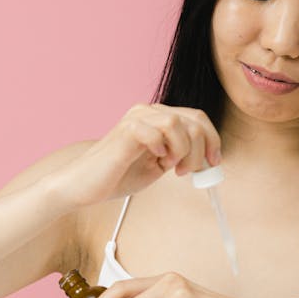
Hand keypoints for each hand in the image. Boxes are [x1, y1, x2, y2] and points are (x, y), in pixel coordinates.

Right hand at [47, 103, 222, 208]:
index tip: (214, 163)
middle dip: (201, 149)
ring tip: (172, 168)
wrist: (84, 185)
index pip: (197, 117)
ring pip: (178, 123)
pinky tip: (157, 160)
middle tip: (188, 171)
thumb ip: (180, 156)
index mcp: (158, 118)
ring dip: (184, 150)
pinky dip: (164, 148)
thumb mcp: (159, 165)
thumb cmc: (118, 175)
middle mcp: (149, 112)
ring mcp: (137, 118)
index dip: (213, 140)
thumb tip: (208, 159)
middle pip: (194, 119)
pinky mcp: (127, 130)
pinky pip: (158, 131)